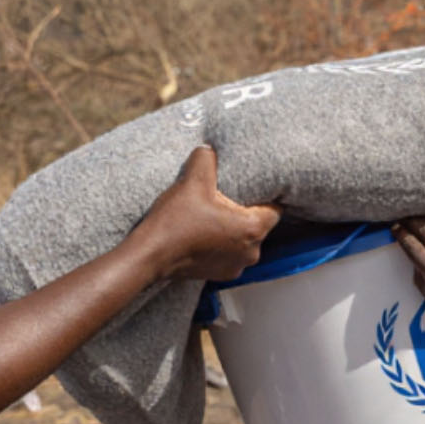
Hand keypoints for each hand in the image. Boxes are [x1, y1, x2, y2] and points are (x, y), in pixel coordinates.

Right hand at [132, 146, 277, 282]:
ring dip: (233, 228)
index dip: (265, 195)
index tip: (251, 187)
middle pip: (259, 224)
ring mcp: (236, 266)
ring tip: (212, 214)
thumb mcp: (192, 181)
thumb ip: (206, 158)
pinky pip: (230, 252)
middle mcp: (251, 252)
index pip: (275, 209)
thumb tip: (209, 149)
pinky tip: (204, 232)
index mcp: (252, 229)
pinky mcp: (221, 274)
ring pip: (244, 239)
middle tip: (225, 197)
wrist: (149, 256)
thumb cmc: (175, 222)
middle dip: (245, 210)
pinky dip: (222, 243)